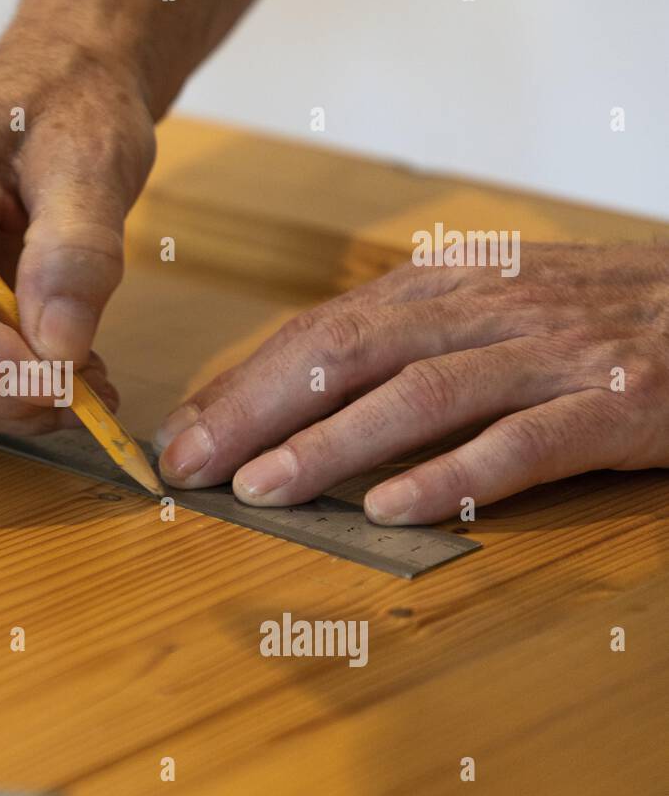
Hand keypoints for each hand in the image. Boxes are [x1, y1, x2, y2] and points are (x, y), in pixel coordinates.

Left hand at [155, 243, 668, 523]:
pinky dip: (453, 478)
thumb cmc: (587, 312)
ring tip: (263, 489)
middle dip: (258, 411)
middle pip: (350, 354)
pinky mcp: (614, 404)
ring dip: (332, 444)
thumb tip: (286, 392)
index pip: (318, 332)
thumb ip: (394, 341)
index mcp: (443, 285)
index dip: (242, 385)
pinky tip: (392, 510)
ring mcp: (550, 355)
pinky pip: (522, 444)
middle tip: (192, 465)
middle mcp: (485, 309)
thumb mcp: (480, 304)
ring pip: (421, 395)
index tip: (181, 435)